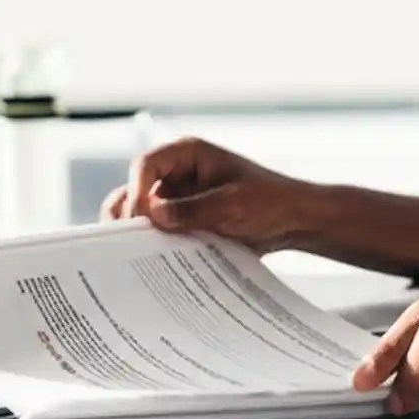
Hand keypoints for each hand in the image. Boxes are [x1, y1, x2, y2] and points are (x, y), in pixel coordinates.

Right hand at [101, 137, 312, 252]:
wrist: (294, 222)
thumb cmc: (271, 202)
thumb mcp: (232, 206)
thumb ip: (192, 210)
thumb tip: (153, 216)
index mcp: (188, 154)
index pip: (146, 164)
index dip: (137, 190)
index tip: (140, 219)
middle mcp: (177, 173)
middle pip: (134, 187)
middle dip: (127, 213)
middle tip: (124, 243)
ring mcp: (178, 197)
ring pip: (142, 212)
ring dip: (138, 232)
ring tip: (133, 256)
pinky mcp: (184, 220)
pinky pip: (159, 231)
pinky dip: (153, 245)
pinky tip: (152, 264)